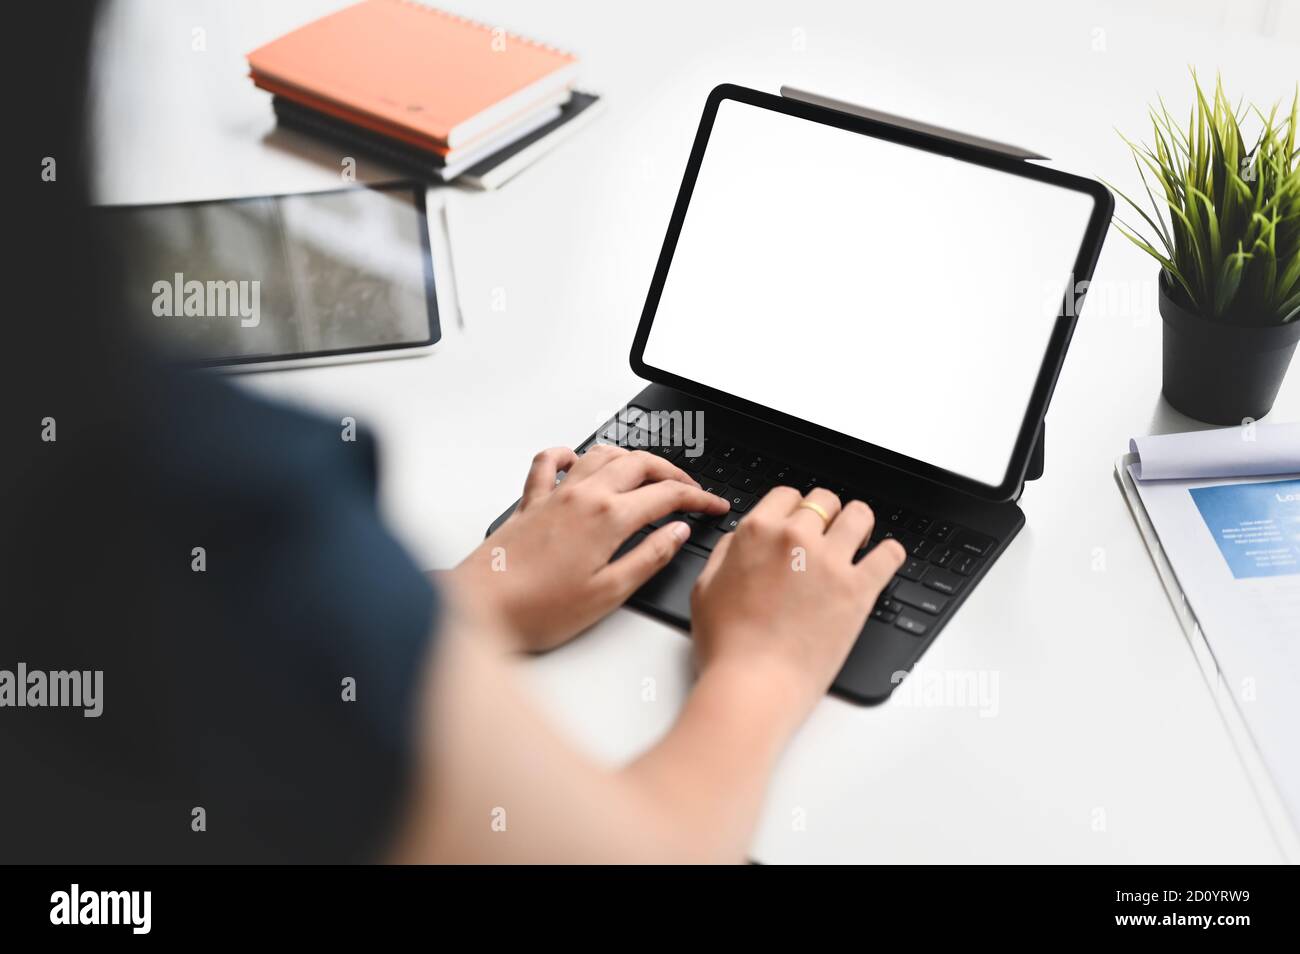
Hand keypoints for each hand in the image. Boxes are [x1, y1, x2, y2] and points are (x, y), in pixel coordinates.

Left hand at [448, 445, 729, 651]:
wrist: (481, 607)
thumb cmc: (538, 609)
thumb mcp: (609, 593)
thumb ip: (648, 557)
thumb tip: (676, 533)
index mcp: (608, 518)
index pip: (667, 495)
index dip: (698, 498)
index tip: (714, 507)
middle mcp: (583, 495)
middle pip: (640, 463)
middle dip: (673, 472)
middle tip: (690, 489)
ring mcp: (554, 493)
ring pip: (602, 454)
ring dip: (631, 457)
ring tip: (649, 472)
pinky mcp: (530, 501)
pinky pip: (550, 461)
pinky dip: (570, 454)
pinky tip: (578, 461)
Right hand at [689, 487, 905, 722]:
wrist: (754, 684)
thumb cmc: (726, 647)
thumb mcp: (705, 588)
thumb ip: (726, 553)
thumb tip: (740, 538)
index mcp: (756, 533)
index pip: (786, 495)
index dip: (794, 507)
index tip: (799, 520)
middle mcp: (795, 539)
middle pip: (824, 501)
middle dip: (826, 513)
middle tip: (827, 533)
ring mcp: (830, 562)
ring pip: (859, 516)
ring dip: (858, 525)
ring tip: (857, 540)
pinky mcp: (859, 589)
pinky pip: (890, 554)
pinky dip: (890, 553)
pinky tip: (884, 559)